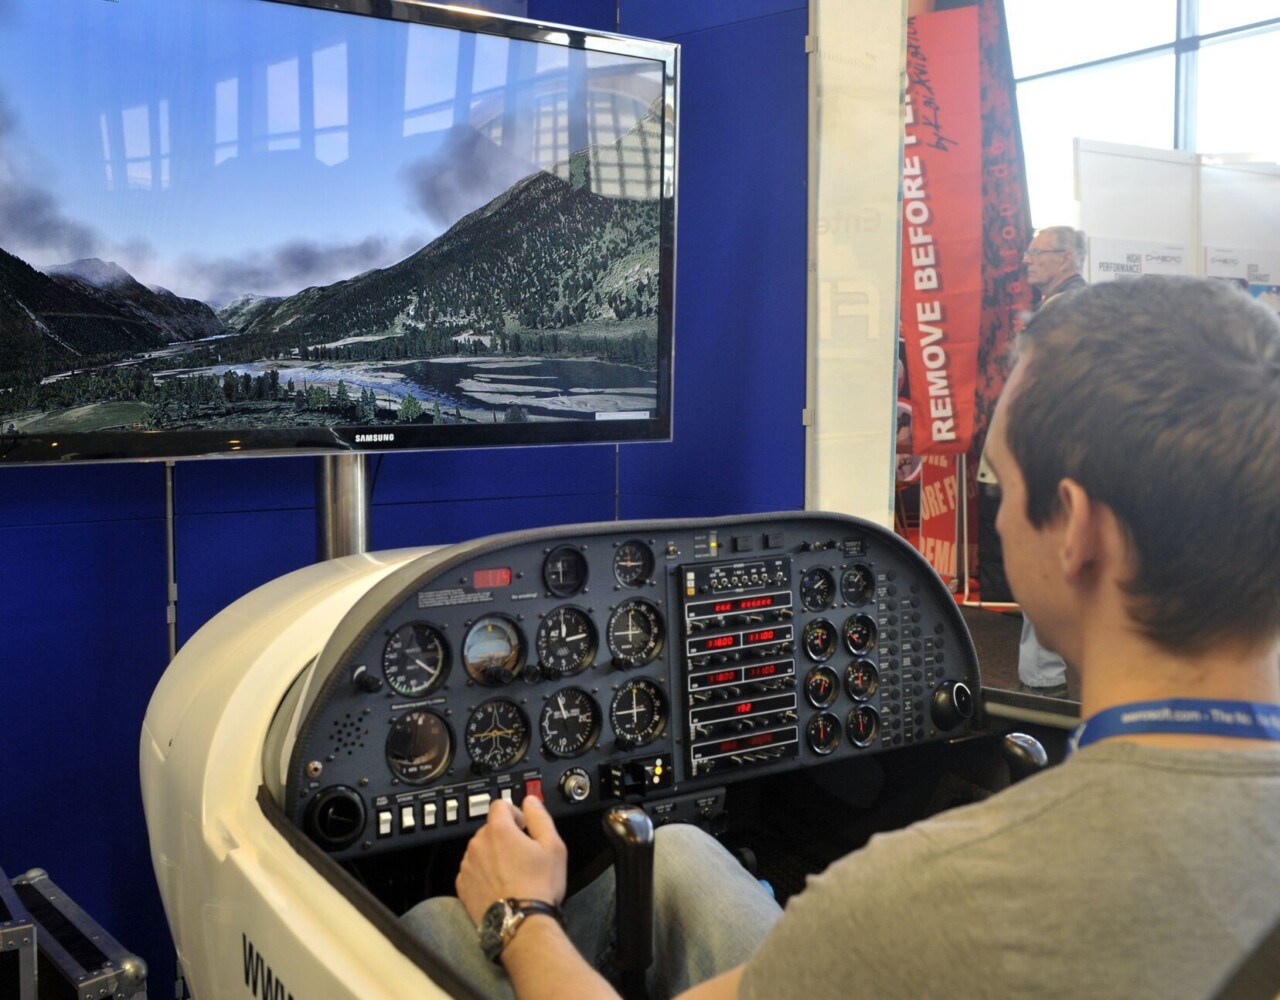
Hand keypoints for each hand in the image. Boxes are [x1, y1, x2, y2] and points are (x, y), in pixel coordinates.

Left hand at [455, 795, 567, 924]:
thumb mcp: (553, 846)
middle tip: (522, 856)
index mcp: (499, 830)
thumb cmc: (539, 886)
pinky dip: (483, 874)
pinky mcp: (462, 886)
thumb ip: (540, 817)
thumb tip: (531, 801)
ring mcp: (467, 865)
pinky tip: (499, 886)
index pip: (500, 805)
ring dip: (492, 855)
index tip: (524, 828)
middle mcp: (478, 844)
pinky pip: (472, 870)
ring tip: (511, 875)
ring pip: (480, 850)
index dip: (515, 813)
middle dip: (504, 836)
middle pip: (490, 829)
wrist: (521, 924)